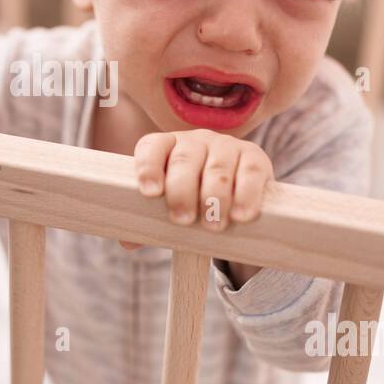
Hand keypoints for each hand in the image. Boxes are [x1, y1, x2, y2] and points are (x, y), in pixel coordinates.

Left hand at [121, 129, 273, 250]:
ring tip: (212, 226)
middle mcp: (195, 141)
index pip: (152, 148)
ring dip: (214, 198)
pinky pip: (250, 172)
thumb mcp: (169, 208)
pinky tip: (241, 215)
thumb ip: (148, 222)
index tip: (150, 193)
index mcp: (167, 147)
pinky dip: (246, 194)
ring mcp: (226, 146)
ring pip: (217, 168)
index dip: (148, 167)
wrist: (233, 195)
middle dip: (182, 191)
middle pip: (184, 160)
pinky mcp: (255, 158)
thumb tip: (128, 242)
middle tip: (182, 219)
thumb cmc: (191, 201)